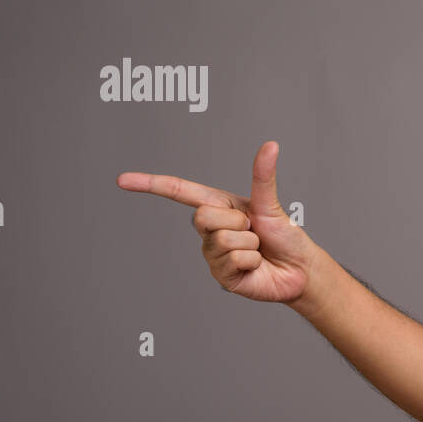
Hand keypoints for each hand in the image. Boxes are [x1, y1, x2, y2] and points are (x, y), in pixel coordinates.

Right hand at [117, 140, 319, 303]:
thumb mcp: (271, 204)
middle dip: (237, 221)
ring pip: (222, 240)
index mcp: (218, 206)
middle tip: (254, 229)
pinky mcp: (221, 276)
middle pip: (203, 217)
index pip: (179, 192)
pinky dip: (252, 261)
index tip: (122, 180)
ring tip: (258, 249)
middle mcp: (210, 230)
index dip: (151, 185)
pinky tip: (256, 266)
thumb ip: (264, 176)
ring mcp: (213, 254)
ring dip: (249, 243)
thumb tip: (271, 144)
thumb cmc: (285, 235)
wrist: (300, 270)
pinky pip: (232, 260)